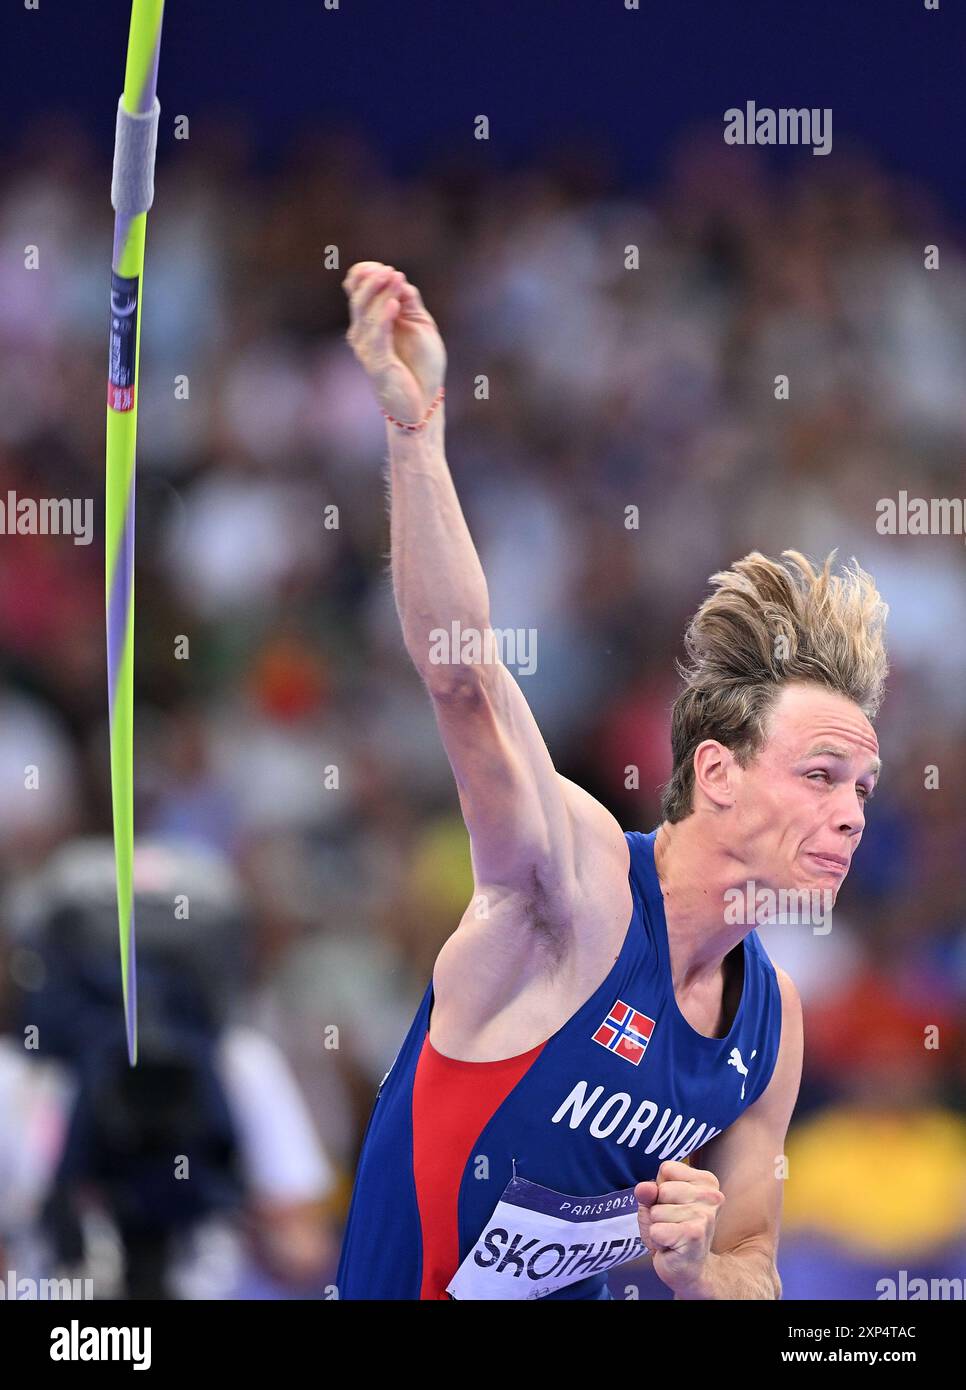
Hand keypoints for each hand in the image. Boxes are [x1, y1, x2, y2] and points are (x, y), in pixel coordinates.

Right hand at [343, 261, 446, 424]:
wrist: (422, 404)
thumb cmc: (421, 367)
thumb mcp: (419, 327)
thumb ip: (409, 304)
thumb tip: (401, 280)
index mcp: (369, 325)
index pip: (356, 293)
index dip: (365, 277)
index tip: (385, 268)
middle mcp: (363, 337)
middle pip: (359, 301)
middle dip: (373, 282)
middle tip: (390, 270)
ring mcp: (368, 351)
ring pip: (367, 315)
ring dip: (382, 294)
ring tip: (396, 278)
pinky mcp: (378, 365)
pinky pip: (378, 338)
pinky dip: (385, 319)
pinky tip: (395, 304)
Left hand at [635, 1160, 725, 1295]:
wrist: (688, 1270)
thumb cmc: (673, 1232)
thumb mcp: (656, 1205)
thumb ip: (647, 1192)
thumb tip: (644, 1187)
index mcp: (706, 1182)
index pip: (667, 1169)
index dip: (660, 1189)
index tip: (672, 1205)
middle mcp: (711, 1196)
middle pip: (661, 1190)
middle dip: (658, 1209)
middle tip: (671, 1224)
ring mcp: (705, 1215)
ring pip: (657, 1211)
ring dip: (658, 1226)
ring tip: (672, 1235)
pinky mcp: (694, 1235)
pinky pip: (657, 1230)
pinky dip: (657, 1240)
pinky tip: (671, 1246)